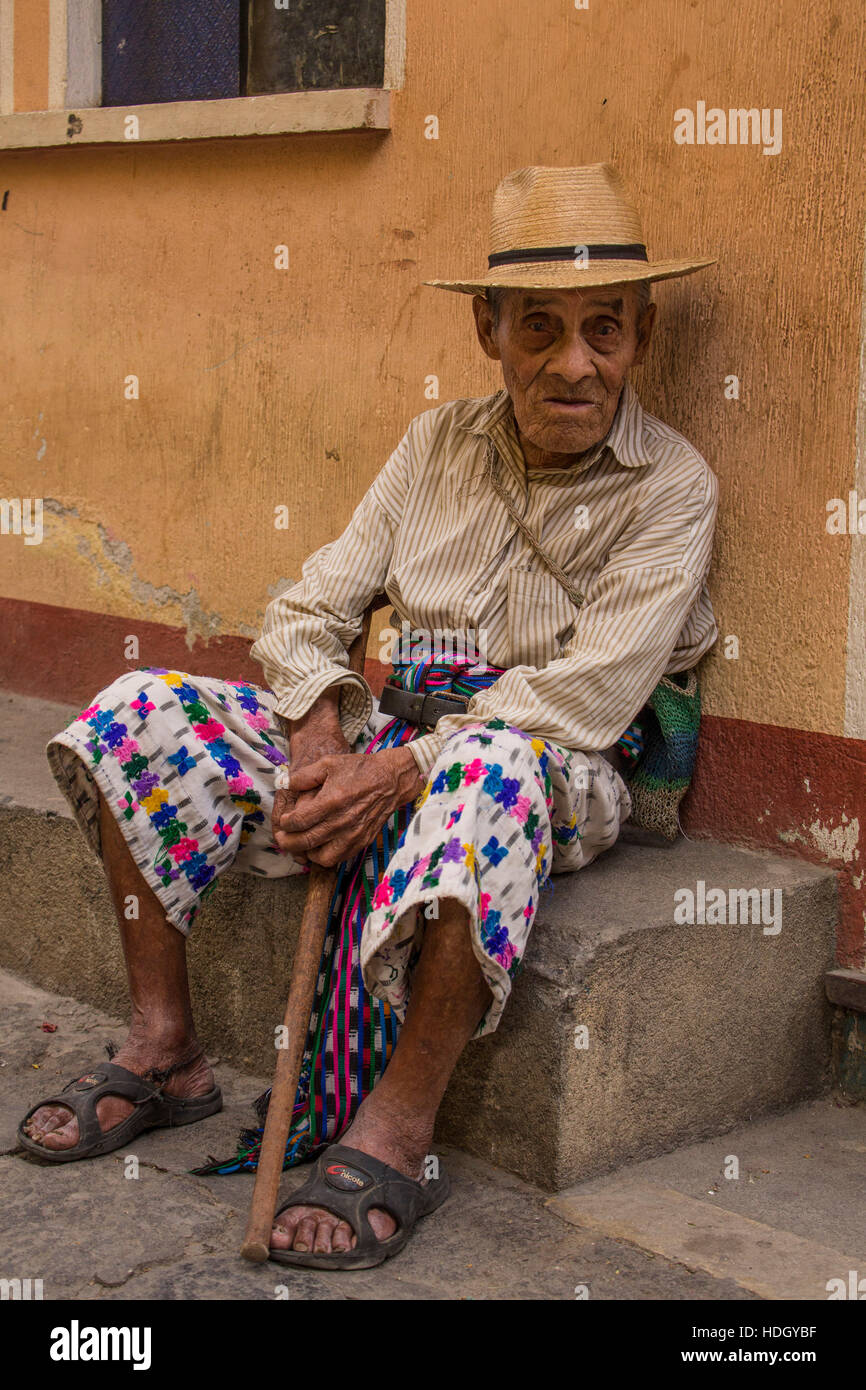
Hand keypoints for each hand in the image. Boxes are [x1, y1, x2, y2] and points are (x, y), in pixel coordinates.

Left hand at [271, 688, 349, 858]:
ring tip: (302, 843)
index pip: (299, 822)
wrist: (390, 780)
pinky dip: (326, 856)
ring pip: (322, 857)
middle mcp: (342, 821)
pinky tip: (321, 846)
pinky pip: (339, 858)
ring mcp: (353, 834)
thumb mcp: (329, 763)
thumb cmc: (359, 769)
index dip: (285, 824)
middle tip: (282, 838)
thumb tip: (282, 783)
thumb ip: (303, 776)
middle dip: (288, 842)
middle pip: (306, 842)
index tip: (284, 821)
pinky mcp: (362, 841)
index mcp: (332, 801)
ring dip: (307, 853)